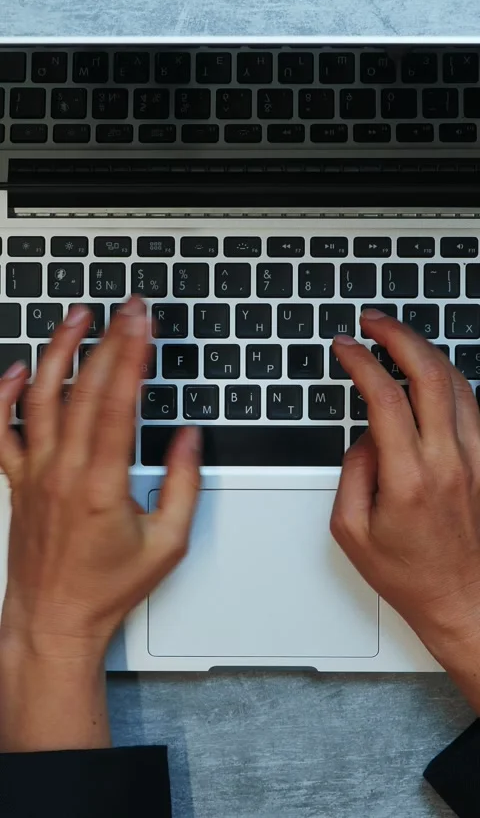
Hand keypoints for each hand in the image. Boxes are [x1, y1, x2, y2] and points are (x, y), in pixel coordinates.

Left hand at [0, 297, 199, 749]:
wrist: (52, 619)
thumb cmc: (107, 588)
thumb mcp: (168, 543)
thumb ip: (182, 484)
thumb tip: (188, 438)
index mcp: (101, 485)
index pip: (118, 403)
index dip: (132, 356)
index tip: (142, 324)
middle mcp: (62, 472)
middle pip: (85, 390)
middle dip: (109, 342)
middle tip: (126, 309)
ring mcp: (34, 473)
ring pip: (39, 398)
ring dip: (58, 352)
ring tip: (77, 319)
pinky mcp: (17, 481)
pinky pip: (0, 430)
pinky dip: (4, 395)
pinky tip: (18, 369)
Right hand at [331, 309, 479, 710]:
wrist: (464, 603)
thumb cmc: (410, 575)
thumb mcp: (350, 530)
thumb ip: (352, 470)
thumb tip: (366, 434)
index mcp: (408, 477)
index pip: (383, 395)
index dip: (360, 360)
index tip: (345, 347)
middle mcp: (448, 461)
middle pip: (429, 373)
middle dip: (397, 336)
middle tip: (374, 323)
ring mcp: (475, 459)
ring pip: (456, 382)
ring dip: (426, 352)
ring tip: (400, 340)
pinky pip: (473, 405)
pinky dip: (450, 379)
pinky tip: (433, 374)